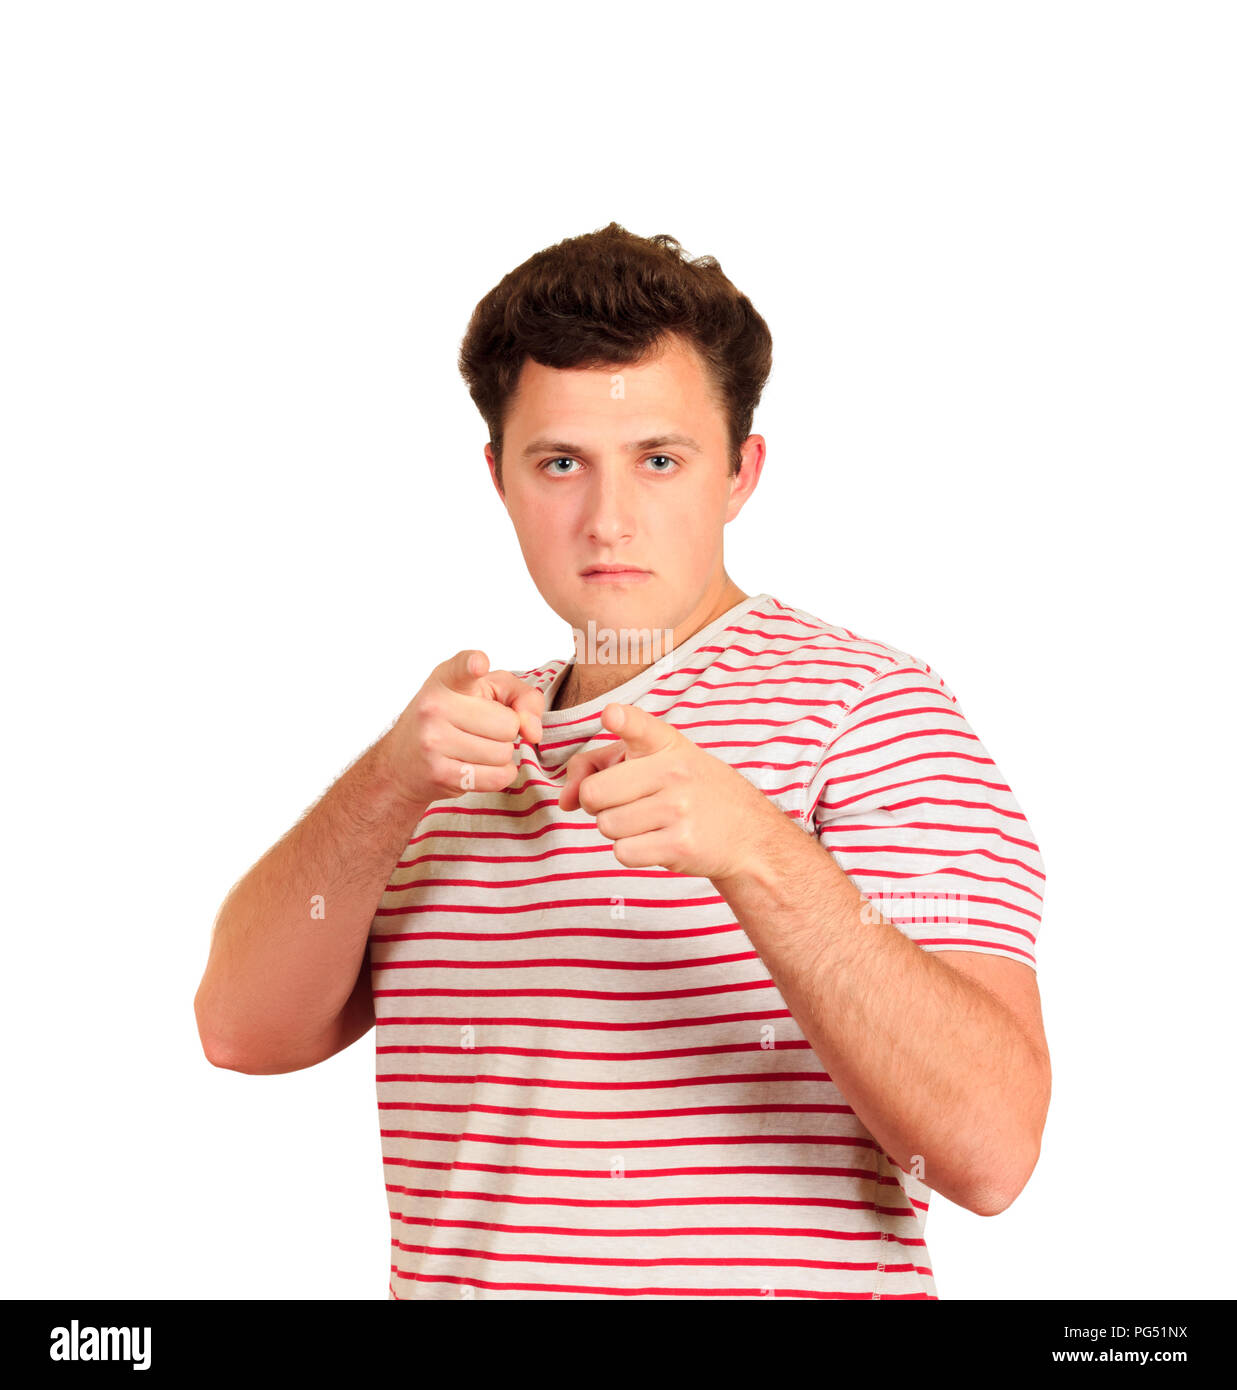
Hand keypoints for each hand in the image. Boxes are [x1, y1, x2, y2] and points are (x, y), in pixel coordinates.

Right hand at [382, 649, 544, 804]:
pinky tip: (481, 766)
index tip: (478, 664)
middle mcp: (435, 706)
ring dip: (502, 755)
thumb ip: (521, 697)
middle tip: (484, 730)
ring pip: (504, 753)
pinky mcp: (439, 773)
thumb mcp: (484, 693)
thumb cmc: (450, 720)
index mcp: (446, 679)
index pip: (462, 667)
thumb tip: (533, 731)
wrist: (402, 763)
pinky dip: (499, 775)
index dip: (473, 664)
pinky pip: (496, 778)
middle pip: (508, 724)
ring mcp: (433, 741)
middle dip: (507, 731)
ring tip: (479, 748)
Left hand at [557, 702, 780, 879]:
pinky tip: (657, 841)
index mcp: (666, 744)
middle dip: (600, 805)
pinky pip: (623, 852)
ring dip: (618, 830)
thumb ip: (598, 765)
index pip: (640, 726)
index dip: (622, 720)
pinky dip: (632, 851)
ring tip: (648, 822)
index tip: (611, 715)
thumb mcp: (655, 763)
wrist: (747, 834)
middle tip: (627, 803)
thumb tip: (565, 800)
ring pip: (606, 826)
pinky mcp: (680, 844)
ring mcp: (678, 809)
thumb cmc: (689, 792)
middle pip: (595, 794)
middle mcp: (673, 772)